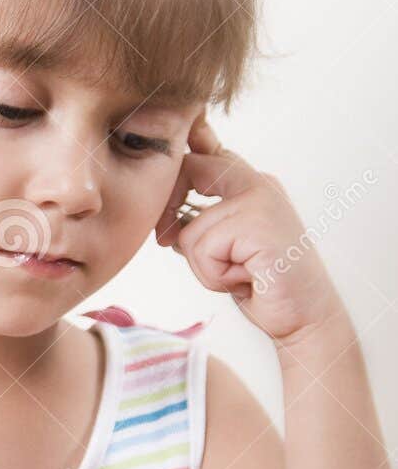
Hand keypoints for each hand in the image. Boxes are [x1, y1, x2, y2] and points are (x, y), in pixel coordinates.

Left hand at [155, 115, 347, 346]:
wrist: (305, 315)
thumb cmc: (264, 284)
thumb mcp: (225, 248)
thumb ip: (201, 224)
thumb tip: (166, 217)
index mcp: (253, 184)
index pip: (206, 153)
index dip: (179, 159)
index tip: (162, 176)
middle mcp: (258, 184)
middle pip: (192, 168)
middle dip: (168, 209)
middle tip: (164, 241)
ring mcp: (260, 201)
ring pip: (190, 230)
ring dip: (203, 266)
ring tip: (235, 275)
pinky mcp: (256, 224)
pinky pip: (203, 249)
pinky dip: (214, 275)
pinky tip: (243, 280)